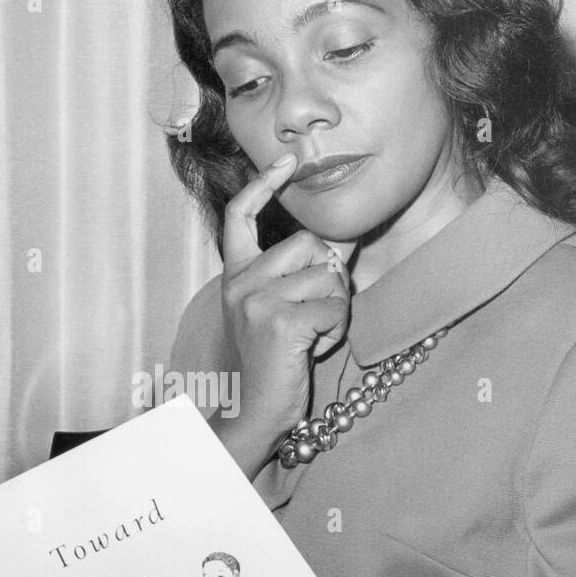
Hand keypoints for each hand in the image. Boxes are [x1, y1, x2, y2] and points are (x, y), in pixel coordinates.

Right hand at [214, 152, 351, 476]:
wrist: (253, 413)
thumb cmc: (272, 365)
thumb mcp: (276, 312)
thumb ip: (299, 276)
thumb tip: (340, 243)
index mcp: (235, 276)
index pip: (241, 217)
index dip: (263, 184)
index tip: (285, 163)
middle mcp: (240, 282)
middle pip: (309, 243)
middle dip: (328, 275)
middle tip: (315, 314)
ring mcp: (257, 300)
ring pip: (328, 274)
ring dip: (336, 307)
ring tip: (314, 336)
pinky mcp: (280, 321)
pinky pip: (335, 306)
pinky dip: (337, 329)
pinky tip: (315, 349)